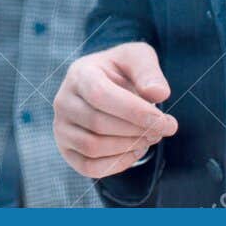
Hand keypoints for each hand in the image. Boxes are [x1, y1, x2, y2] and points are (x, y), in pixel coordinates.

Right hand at [53, 42, 178, 178]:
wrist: (104, 85)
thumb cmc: (122, 72)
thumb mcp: (137, 58)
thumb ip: (148, 71)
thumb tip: (158, 94)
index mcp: (80, 73)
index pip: (100, 95)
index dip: (134, 112)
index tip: (164, 121)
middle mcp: (63, 100)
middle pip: (98, 124)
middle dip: (137, 131)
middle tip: (162, 129)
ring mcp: (61, 127)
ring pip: (93, 147)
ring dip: (128, 147)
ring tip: (149, 137)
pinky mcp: (66, 149)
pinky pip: (89, 167)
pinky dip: (117, 164)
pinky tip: (135, 150)